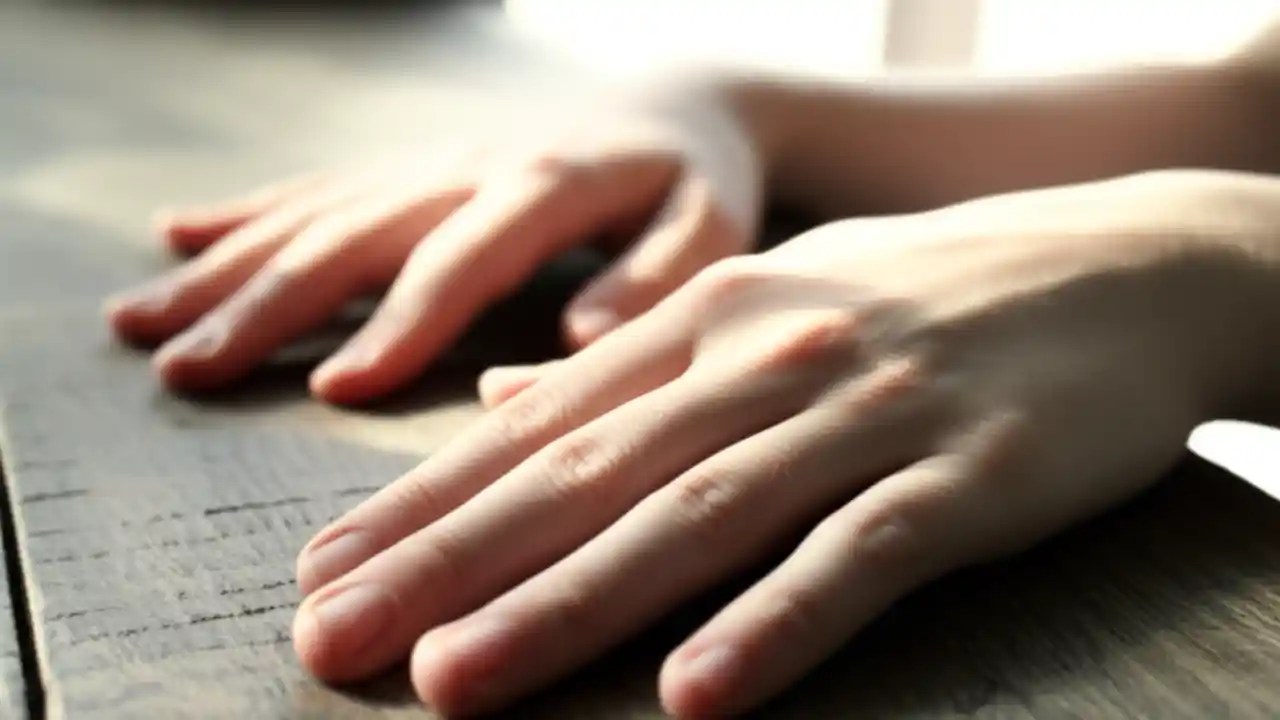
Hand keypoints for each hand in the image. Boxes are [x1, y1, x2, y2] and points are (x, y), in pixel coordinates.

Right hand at [104, 81, 761, 403]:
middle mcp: (471, 167)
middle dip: (266, 304)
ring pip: (315, 214)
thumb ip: (656, 278)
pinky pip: (322, 187)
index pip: (462, 259)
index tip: (333, 388)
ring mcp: (433, 161)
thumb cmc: (698, 182)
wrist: (678, 103)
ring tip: (140, 320)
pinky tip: (179, 234)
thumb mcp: (712, 226)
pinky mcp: (417, 165)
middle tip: (183, 369)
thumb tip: (581, 339)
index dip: (402, 323)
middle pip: (356, 236)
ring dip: (227, 267)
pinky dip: (248, 213)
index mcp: (546, 187)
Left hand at [290, 170, 1278, 714]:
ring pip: (694, 517)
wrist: (1121, 261)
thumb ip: (632, 361)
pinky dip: (774, 622)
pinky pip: (858, 555)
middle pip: (582, 473)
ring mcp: (866, 412)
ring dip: (566, 604)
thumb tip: (508, 398)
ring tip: (451, 684)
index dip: (423, 500)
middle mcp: (764, 356)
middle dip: (445, 563)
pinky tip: (694, 696)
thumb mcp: (765, 303)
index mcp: (704, 317)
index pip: (537, 422)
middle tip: (328, 643)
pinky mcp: (968, 473)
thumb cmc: (921, 298)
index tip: (324, 571)